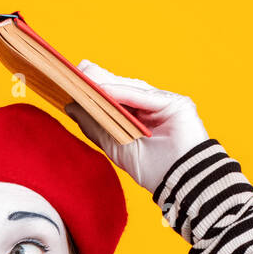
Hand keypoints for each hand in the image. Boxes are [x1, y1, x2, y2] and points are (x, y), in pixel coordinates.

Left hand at [64, 60, 210, 193]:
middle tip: (77, 70)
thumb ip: (95, 125)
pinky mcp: (177, 104)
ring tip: (86, 78)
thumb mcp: (114, 146)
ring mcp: (166, 104)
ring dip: (109, 83)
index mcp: (140, 119)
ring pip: (133, 89)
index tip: (71, 81)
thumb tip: (72, 107)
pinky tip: (105, 89)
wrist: (181, 184)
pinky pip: (145, 96)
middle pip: (123, 89)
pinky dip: (124, 92)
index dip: (95, 89)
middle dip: (100, 80)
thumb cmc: (152, 170)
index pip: (115, 99)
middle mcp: (153, 109)